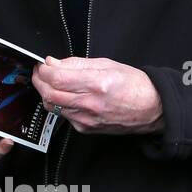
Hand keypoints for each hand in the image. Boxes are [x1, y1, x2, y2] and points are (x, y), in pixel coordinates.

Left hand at [31, 56, 164, 134]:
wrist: (152, 109)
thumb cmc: (134, 85)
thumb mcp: (107, 64)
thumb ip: (76, 64)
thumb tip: (53, 63)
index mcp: (97, 84)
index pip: (57, 78)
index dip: (44, 70)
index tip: (42, 64)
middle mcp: (90, 104)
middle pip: (49, 94)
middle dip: (39, 81)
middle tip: (40, 72)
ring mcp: (87, 119)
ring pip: (53, 107)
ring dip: (46, 93)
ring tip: (51, 82)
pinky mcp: (86, 128)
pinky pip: (64, 115)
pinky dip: (59, 104)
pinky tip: (66, 96)